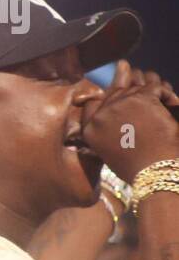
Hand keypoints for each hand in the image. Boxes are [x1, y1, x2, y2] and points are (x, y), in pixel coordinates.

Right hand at [81, 60, 178, 181]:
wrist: (154, 173)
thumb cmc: (137, 167)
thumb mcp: (111, 150)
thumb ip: (107, 128)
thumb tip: (115, 105)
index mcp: (89, 129)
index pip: (93, 102)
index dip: (108, 99)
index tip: (122, 100)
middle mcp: (100, 115)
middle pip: (116, 92)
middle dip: (134, 93)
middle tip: (149, 95)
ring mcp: (119, 105)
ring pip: (137, 86)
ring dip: (152, 92)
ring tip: (164, 99)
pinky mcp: (142, 99)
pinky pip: (155, 86)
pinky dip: (166, 93)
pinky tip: (173, 102)